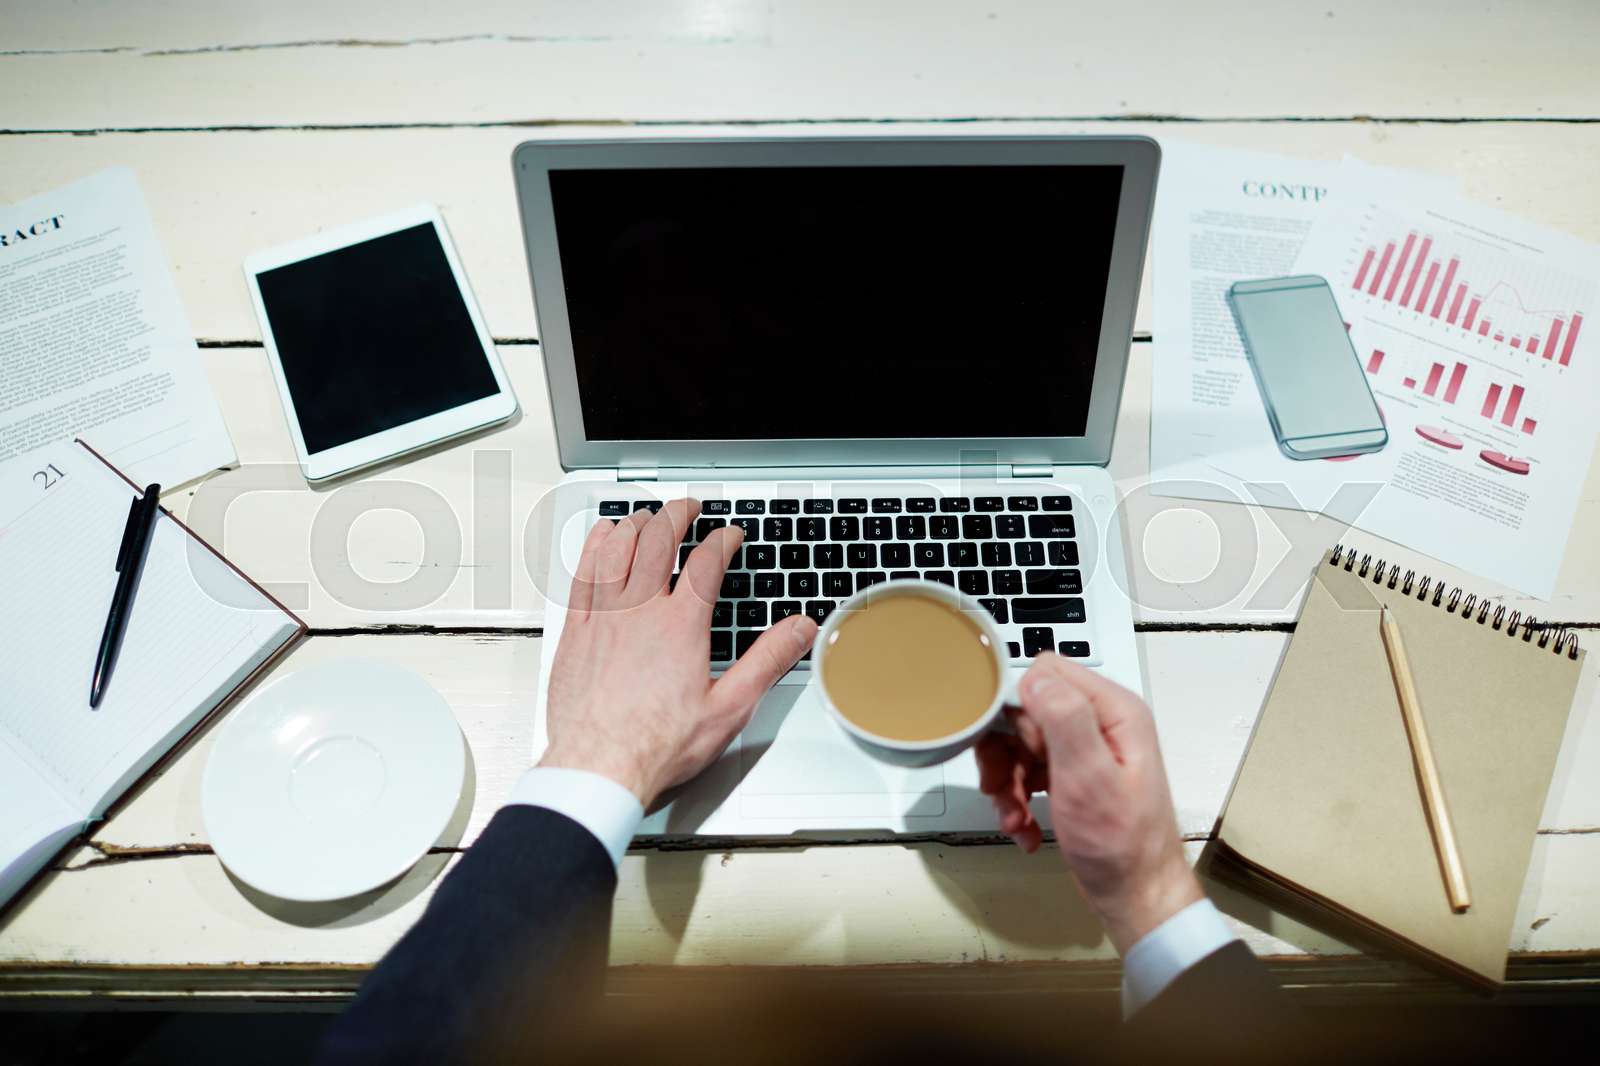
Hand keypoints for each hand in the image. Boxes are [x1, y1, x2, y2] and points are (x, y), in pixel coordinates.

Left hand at [539, 500, 817, 808]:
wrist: (599, 767)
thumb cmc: (658, 746)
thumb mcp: (730, 707)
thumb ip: (768, 661)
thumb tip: (799, 629)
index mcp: (681, 626)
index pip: (707, 563)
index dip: (723, 540)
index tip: (731, 535)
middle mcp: (640, 611)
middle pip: (658, 541)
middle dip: (678, 516)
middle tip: (689, 507)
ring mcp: (603, 617)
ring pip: (617, 549)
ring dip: (635, 523)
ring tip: (647, 515)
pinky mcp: (575, 632)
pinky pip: (582, 573)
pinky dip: (594, 547)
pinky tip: (601, 538)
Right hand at [976, 653, 1201, 953]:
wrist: (1136, 897)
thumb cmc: (1120, 844)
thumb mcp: (1089, 777)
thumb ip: (1065, 718)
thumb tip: (1033, 677)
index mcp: (1113, 710)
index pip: (1046, 673)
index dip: (1017, 708)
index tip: (1010, 748)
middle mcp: (1101, 723)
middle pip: (1027, 711)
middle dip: (1005, 752)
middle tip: (998, 788)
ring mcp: (1087, 751)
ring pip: (1022, 744)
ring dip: (1007, 782)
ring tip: (1012, 817)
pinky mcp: (1074, 776)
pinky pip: (1030, 772)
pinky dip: (1018, 800)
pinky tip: (1023, 828)